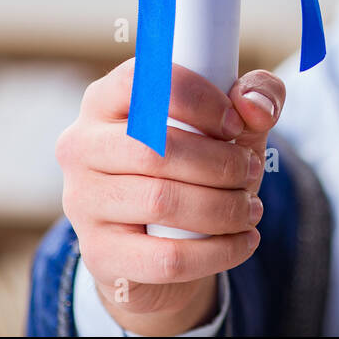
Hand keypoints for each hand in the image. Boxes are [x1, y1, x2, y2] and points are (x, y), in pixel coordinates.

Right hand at [56, 58, 284, 335]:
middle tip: (250, 171)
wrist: (157, 245)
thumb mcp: (228, 126)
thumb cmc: (194, 168)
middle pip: (154, 148)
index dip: (197, 100)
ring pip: (160, 202)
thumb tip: (255, 105)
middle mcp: (81, 146)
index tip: (235, 123)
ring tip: (249, 208)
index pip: (141, 81)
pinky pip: (165, 257)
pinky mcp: (98, 254)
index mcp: (105, 100)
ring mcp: (83, 201)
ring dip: (222, 207)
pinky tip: (243, 241)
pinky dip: (216, 252)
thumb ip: (257, 96)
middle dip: (219, 163)